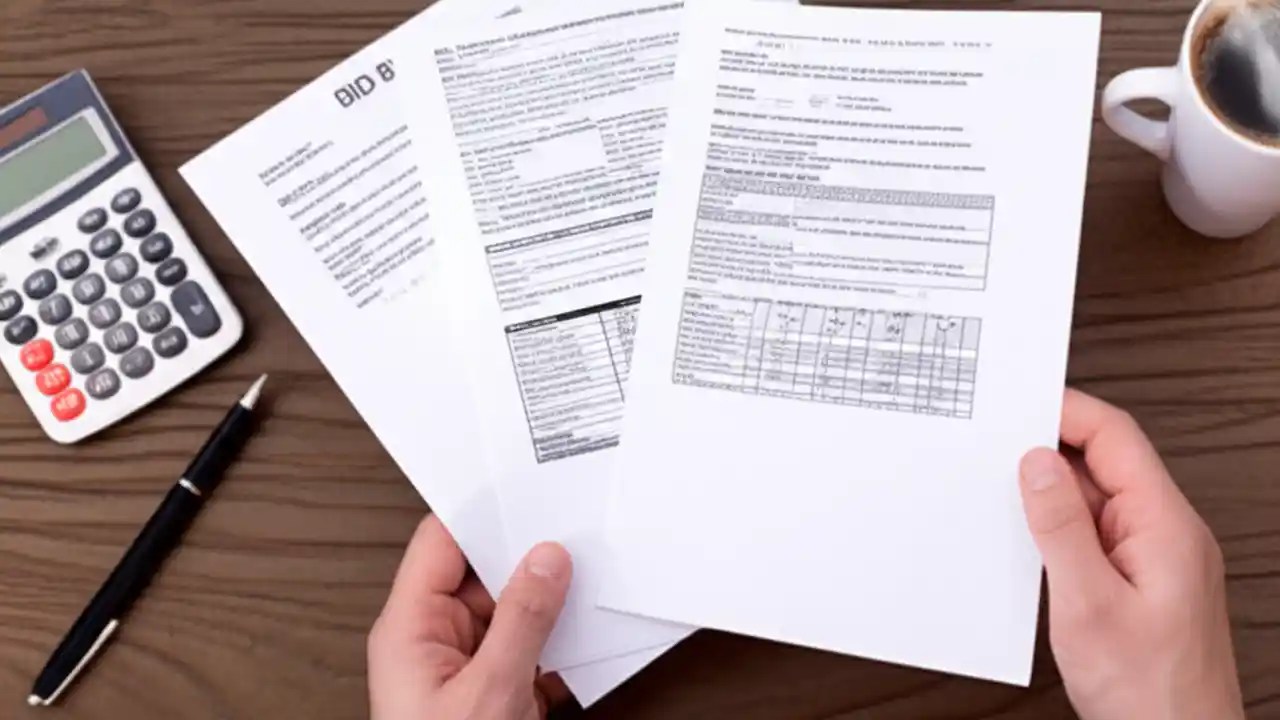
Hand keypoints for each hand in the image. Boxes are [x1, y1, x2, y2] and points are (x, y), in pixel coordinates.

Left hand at [368, 515, 573, 719]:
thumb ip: (521, 622)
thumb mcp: (490, 690)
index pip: (440, 544)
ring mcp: (463, 669)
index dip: (481, 513)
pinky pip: (525, 648)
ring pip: (509, 612)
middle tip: (575, 543)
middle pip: (481, 574)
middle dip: (527, 559)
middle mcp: (430, 642)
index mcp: (408, 629)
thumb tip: (546, 562)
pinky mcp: (491, 694)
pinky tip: (585, 639)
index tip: (527, 494)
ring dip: (548, 606)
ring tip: (587, 593)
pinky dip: (556, 643)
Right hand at [1019, 389, 1244, 719]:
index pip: (1115, 437)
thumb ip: (1061, 528)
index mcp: (1164, 525)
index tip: (1018, 401)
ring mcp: (1152, 556)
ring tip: (998, 493)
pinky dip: (1055, 527)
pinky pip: (1092, 533)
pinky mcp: (1137, 580)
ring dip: (1048, 492)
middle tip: (991, 443)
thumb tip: (1038, 464)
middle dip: (1047, 448)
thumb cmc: (1151, 692)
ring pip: (1094, 498)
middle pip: (1103, 462)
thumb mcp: (1089, 604)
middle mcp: (1164, 532)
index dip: (1065, 410)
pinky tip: (1025, 539)